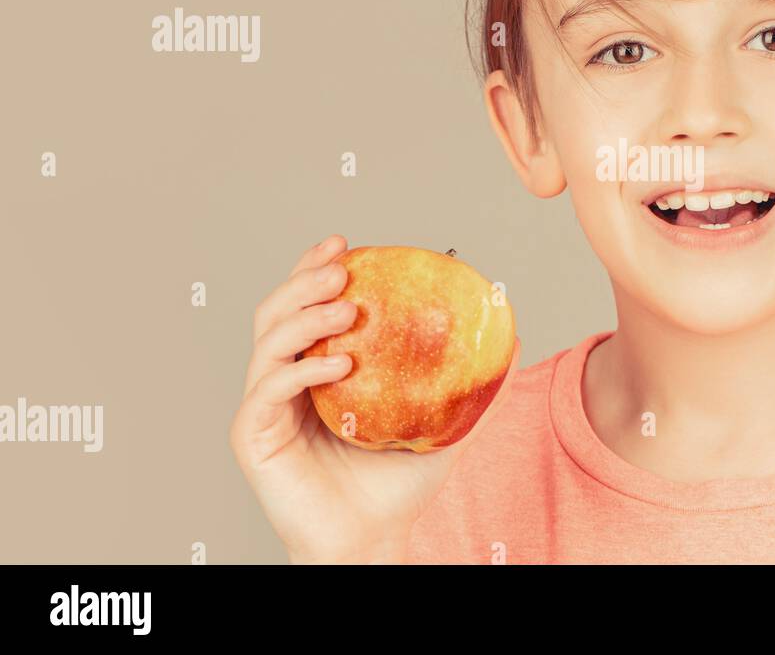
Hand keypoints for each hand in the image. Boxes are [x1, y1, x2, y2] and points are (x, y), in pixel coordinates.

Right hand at [228, 234, 519, 562]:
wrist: (372, 539)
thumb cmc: (395, 486)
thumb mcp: (444, 425)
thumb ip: (473, 385)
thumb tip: (512, 339)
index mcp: (315, 369)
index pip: (306, 306)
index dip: (316, 269)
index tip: (345, 242)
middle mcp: (282, 381)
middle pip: (276, 312)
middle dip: (304, 280)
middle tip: (341, 267)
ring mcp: (264, 407)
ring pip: (267, 342)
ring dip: (304, 317)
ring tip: (347, 310)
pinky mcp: (253, 437)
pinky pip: (270, 391)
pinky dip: (301, 371)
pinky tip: (337, 366)